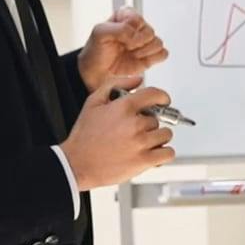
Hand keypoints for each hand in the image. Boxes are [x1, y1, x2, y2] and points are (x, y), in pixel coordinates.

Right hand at [60, 75, 175, 188]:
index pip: (155, 94)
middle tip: (136, 130)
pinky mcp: (144, 161)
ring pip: (165, 135)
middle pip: (158, 119)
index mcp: (123, 107)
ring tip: (142, 142)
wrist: (76, 164)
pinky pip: (168, 153)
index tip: (163, 101)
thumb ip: (115, 85)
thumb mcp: (93, 102)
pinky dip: (163, 153)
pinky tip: (152, 153)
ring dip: (157, 138)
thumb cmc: (84, 136)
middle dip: (149, 123)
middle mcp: (134, 124)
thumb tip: (138, 80)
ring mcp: (140, 143)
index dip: (162, 97)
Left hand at [78, 8, 168, 88]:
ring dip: (143, 52)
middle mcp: (138, 27)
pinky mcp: (152, 54)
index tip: (118, 38)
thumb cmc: (97, 49)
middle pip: (150, 31)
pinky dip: (151, 59)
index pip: (137, 19)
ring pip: (158, 43)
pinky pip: (163, 54)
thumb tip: (138, 36)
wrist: (97, 70)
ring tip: (130, 54)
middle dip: (136, 43)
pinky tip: (138, 59)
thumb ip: (121, 29)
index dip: (129, 31)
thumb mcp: (100, 32)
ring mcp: (146, 41)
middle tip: (124, 47)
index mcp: (127, 15)